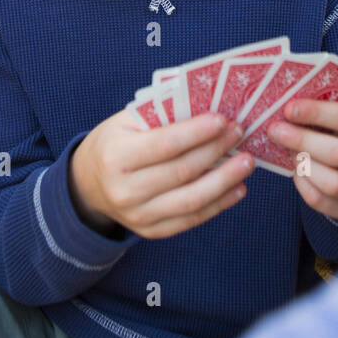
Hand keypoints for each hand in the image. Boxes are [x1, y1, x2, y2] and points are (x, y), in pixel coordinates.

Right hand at [69, 109, 254, 239]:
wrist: (90, 183)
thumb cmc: (117, 141)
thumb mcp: (128, 121)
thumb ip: (163, 114)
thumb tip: (209, 106)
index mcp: (115, 156)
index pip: (164, 144)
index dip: (196, 132)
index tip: (223, 119)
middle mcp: (124, 191)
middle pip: (182, 172)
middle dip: (216, 151)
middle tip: (239, 134)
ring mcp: (137, 216)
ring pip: (191, 200)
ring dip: (225, 180)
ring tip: (247, 162)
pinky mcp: (151, 231)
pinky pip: (191, 219)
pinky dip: (219, 205)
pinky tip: (238, 188)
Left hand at [267, 98, 337, 219]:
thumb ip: (326, 106)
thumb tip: (288, 103)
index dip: (316, 112)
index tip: (289, 109)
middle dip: (302, 140)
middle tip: (275, 130)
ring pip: (333, 183)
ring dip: (304, 165)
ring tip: (290, 152)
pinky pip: (323, 202)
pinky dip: (304, 186)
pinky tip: (297, 171)